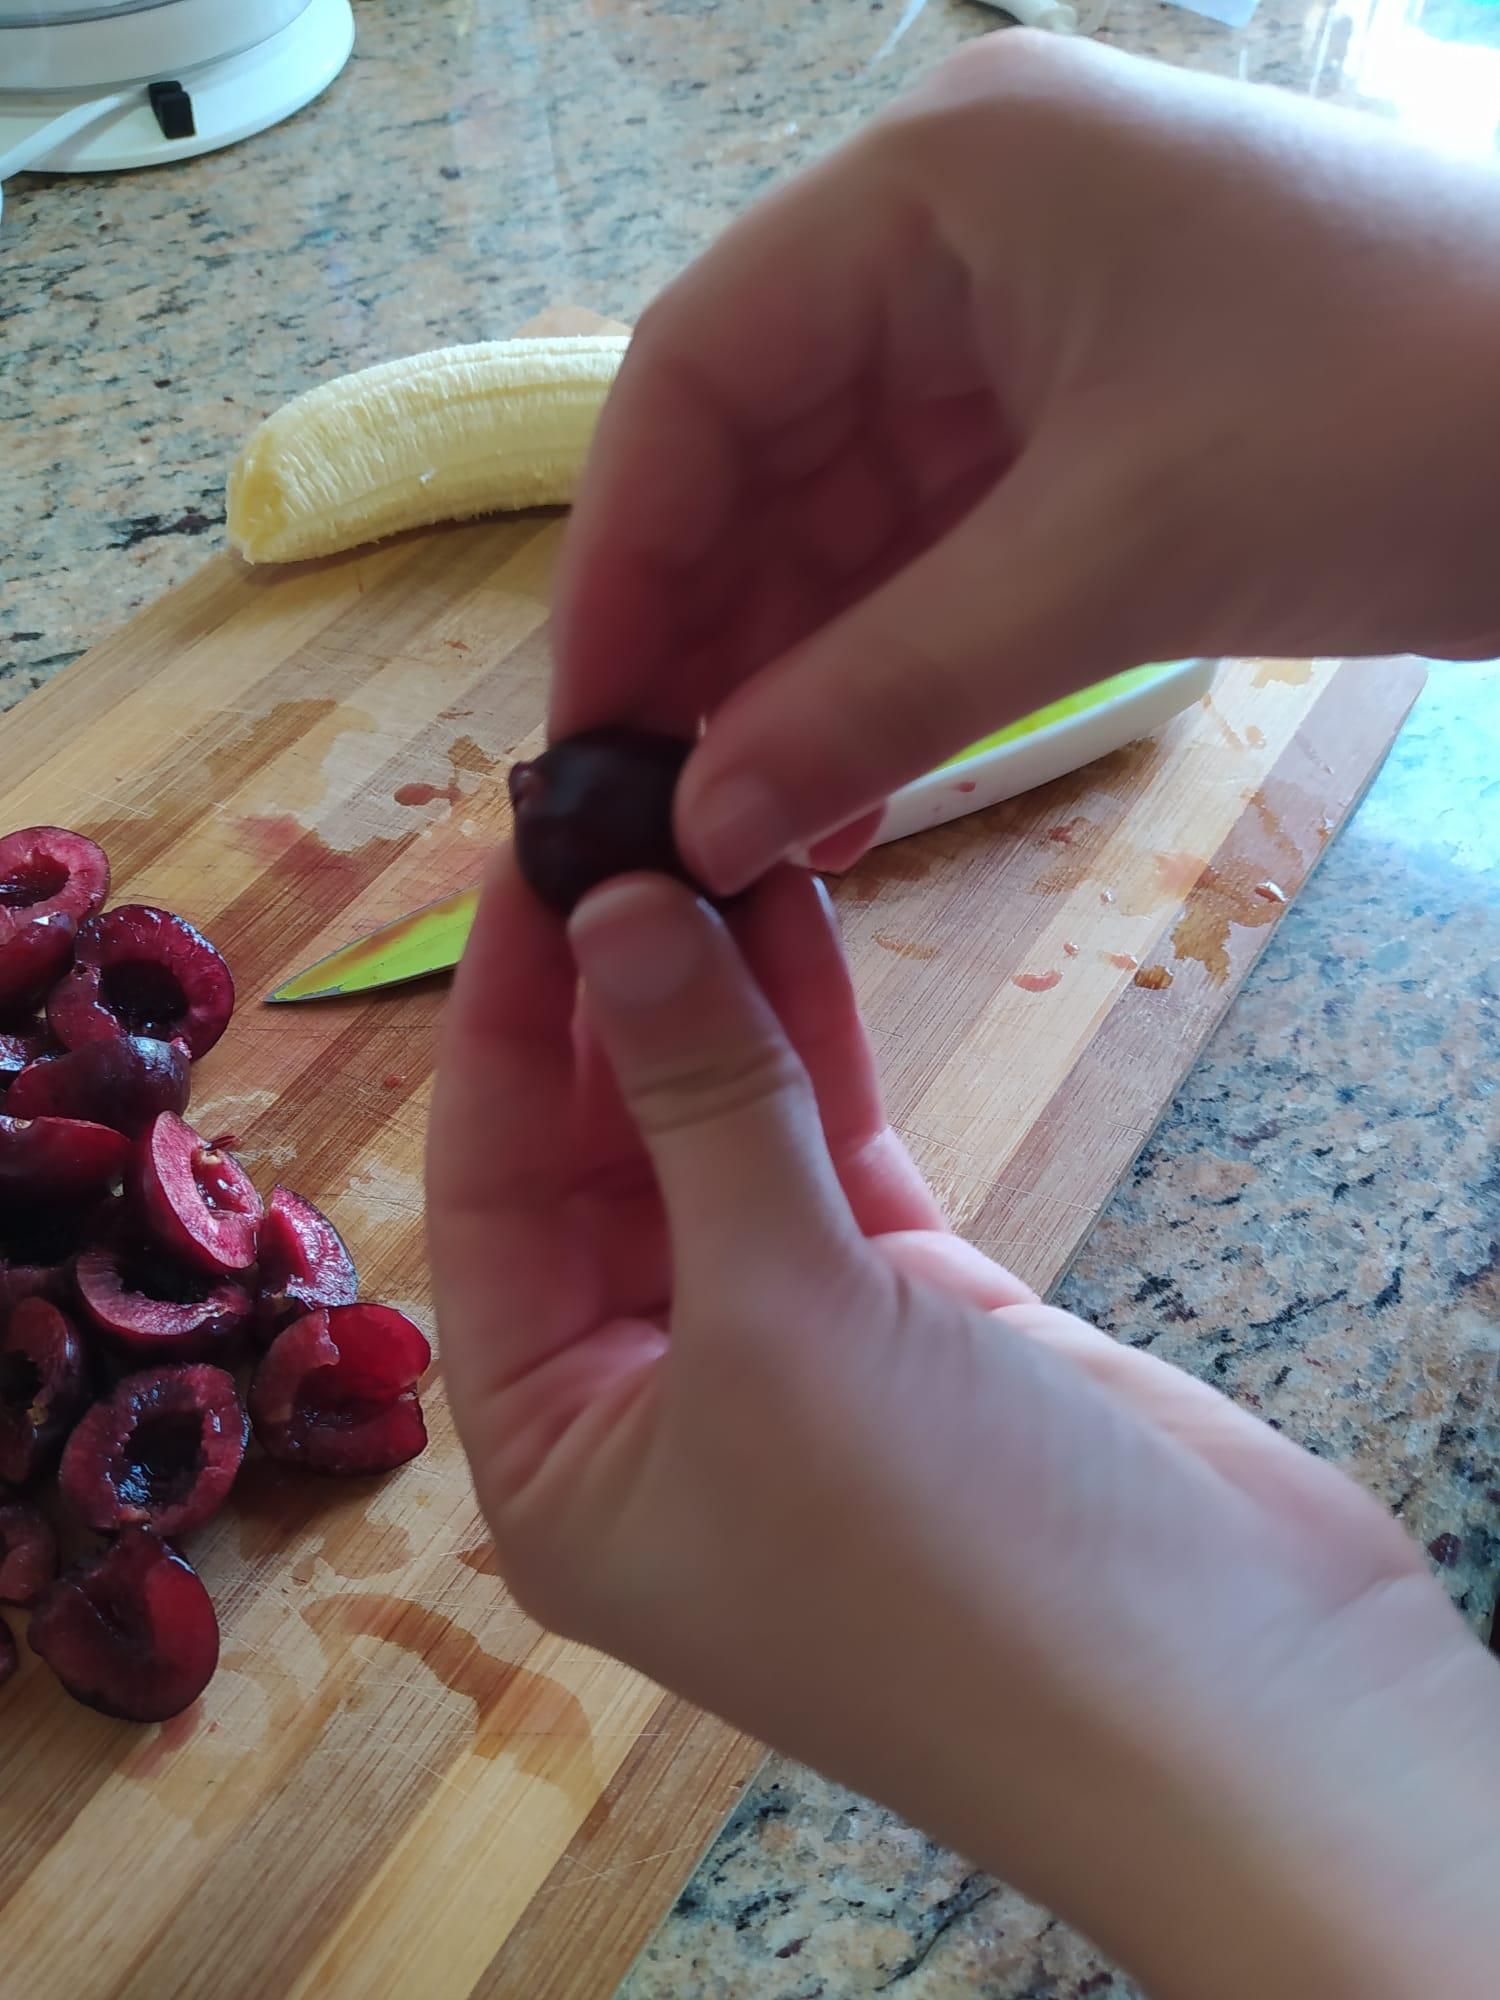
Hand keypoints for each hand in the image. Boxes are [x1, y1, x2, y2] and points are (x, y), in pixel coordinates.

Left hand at [427, 861, 1499, 1997]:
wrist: (1236, 1701)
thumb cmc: (949, 1555)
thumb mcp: (785, 1323)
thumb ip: (700, 1105)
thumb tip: (615, 908)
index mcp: (557, 1450)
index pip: (488, 1194)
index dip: (506, 1021)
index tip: (527, 859)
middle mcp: (652, 1393)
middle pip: (602, 1152)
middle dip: (619, 989)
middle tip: (632, 813)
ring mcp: (789, 1344)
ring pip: (724, 1133)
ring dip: (723, 993)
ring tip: (716, 825)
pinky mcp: (908, 1305)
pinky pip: (830, 1149)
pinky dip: (818, 1043)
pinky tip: (799, 916)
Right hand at [551, 33, 1499, 892]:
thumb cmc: (1398, 424)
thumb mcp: (1115, 558)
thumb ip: (885, 690)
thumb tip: (698, 825)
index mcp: (941, 183)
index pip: (698, 365)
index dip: (622, 555)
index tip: (586, 724)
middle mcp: (955, 238)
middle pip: (757, 447)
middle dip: (706, 631)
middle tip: (657, 806)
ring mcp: (1021, 334)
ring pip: (842, 516)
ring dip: (793, 669)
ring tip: (744, 827)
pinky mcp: (1081, 428)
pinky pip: (935, 553)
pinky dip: (887, 664)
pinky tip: (841, 784)